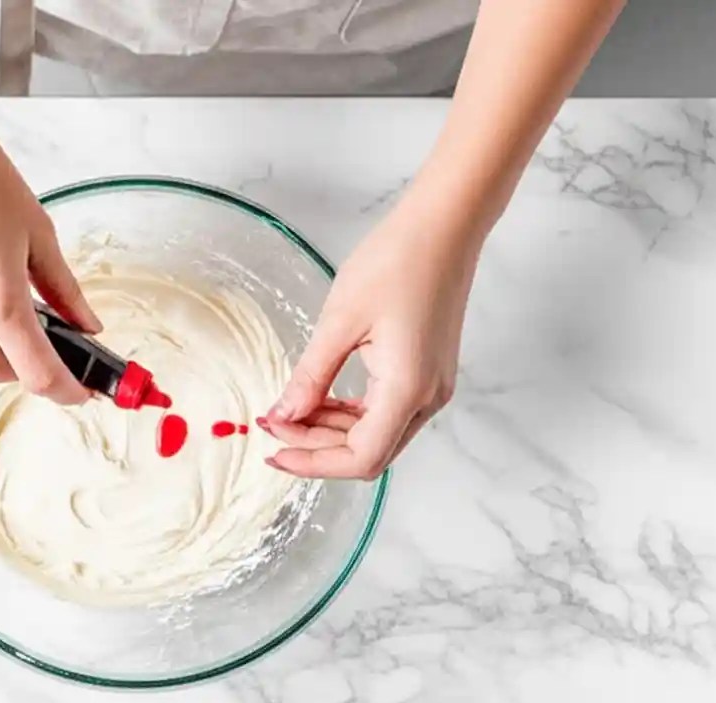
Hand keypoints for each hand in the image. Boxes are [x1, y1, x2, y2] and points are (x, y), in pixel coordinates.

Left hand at [263, 209, 477, 478]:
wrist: (444, 227)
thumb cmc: (396, 262)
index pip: (361, 457)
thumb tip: (284, 415)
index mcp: (407, 389)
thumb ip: (310, 377)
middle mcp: (427, 398)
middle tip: (271, 425)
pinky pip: (386, 411)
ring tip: (287, 410)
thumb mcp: (339, 322)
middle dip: (316, 447)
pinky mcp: (427, 373)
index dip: (314, 462)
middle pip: (369, 452)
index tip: (274, 450)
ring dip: (330, 430)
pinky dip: (350, 412)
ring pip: (377, 434)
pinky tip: (318, 398)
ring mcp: (432, 387)